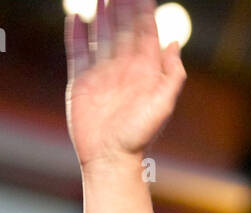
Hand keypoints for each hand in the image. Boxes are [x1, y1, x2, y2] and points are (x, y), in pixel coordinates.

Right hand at [65, 0, 185, 178]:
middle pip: (121, 28)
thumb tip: (174, 42)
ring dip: (100, 15)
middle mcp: (124, 68)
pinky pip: (77, 52)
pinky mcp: (81, 82)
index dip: (142, 9)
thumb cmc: (139, 136)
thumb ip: (172, 74)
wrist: (110, 159)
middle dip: (120, 5)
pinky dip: (76, 35)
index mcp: (145, 71)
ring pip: (100, 35)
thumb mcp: (162, 105)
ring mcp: (101, 73)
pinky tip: (76, 18)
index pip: (144, 31)